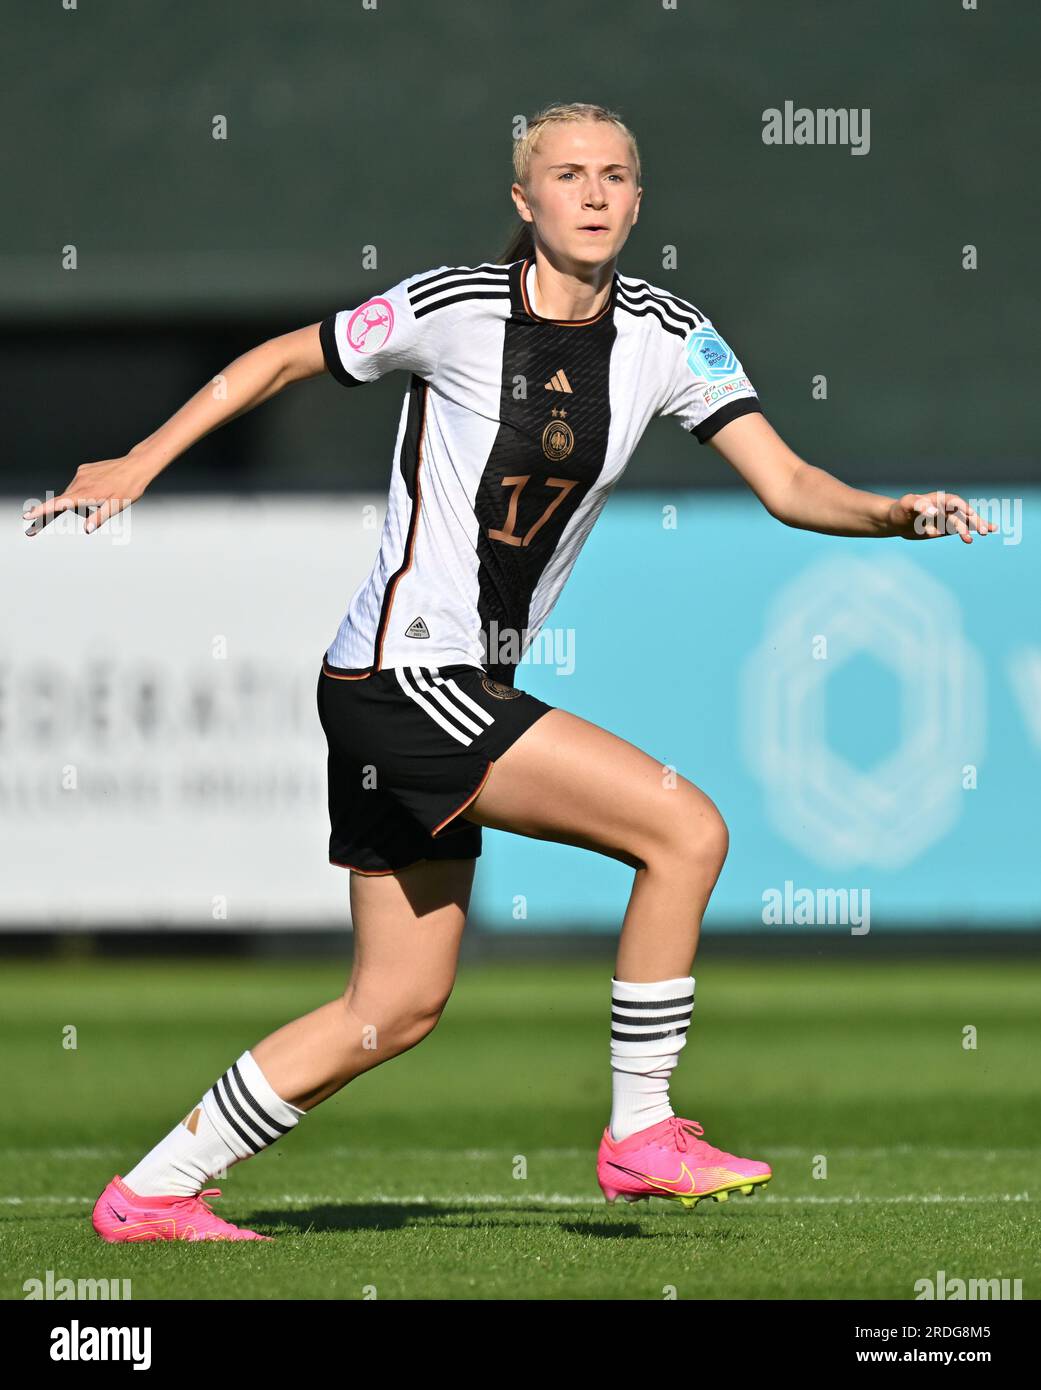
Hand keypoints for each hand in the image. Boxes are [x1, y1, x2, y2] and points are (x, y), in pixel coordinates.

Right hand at [23, 455, 155, 535]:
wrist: (136, 466)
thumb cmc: (129, 488)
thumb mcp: (117, 506)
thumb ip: (100, 517)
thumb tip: (87, 529)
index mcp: (86, 493)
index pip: (59, 504)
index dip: (43, 511)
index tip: (28, 515)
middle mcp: (80, 482)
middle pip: (65, 501)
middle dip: (68, 510)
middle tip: (93, 508)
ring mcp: (81, 474)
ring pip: (73, 493)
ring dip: (81, 500)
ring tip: (104, 497)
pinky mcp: (85, 469)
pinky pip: (79, 484)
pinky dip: (84, 491)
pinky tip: (101, 489)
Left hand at [888, 490, 996, 542]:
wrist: (896, 521)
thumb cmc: (900, 509)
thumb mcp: (907, 504)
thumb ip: (919, 505)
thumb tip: (934, 512)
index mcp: (939, 499)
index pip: (955, 502)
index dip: (963, 508)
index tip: (970, 514)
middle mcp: (946, 508)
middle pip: (963, 513)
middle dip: (974, 520)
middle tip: (983, 530)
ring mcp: (947, 519)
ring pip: (965, 522)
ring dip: (975, 527)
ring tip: (985, 533)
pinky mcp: (946, 529)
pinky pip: (961, 529)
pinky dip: (971, 531)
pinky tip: (982, 534)